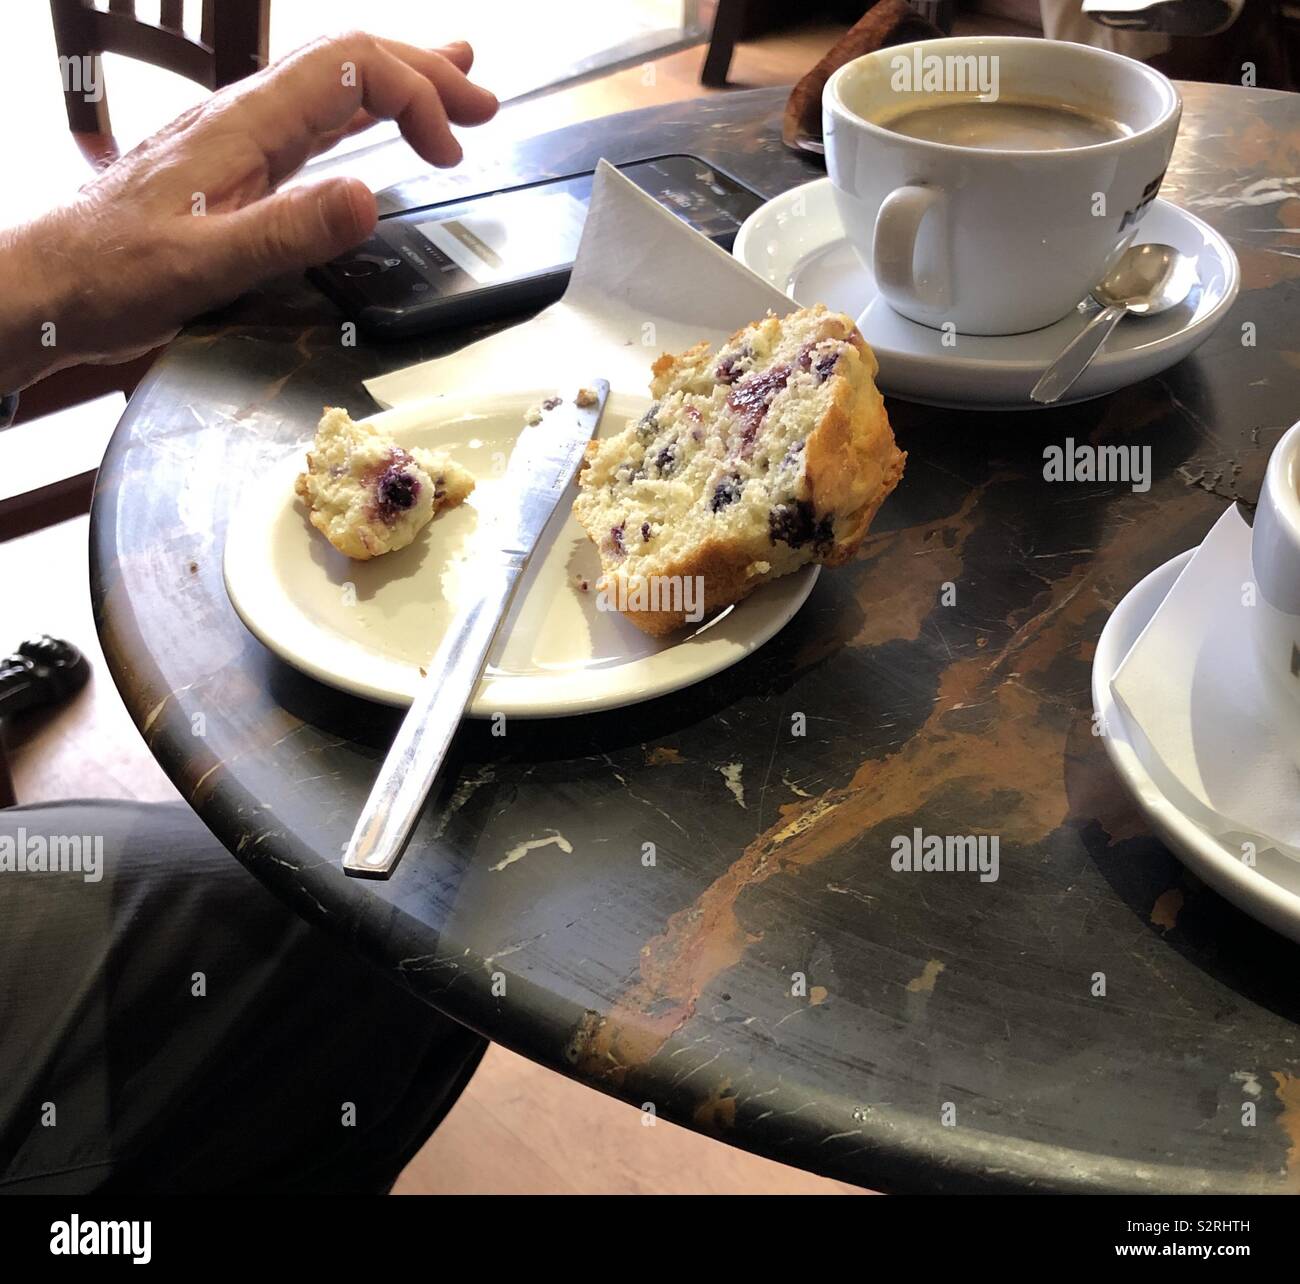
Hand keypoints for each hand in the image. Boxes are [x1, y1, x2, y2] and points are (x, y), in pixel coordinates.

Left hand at [0, 32, 496, 389]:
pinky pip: (311, 119)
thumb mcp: (205, 264)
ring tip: (454, 79)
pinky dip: (361, 113)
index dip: (412, 95)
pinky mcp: (234, 166)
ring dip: (397, 81)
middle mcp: (244, 117)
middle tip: (484, 99)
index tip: (451, 152)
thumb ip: (288, 231)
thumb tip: (370, 197)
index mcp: (243, 124)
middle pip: (346, 61)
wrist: (49, 283)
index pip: (348, 69)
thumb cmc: (113, 275)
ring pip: (331, 84)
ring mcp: (239, 138)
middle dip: (422, 72)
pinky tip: (378, 126)